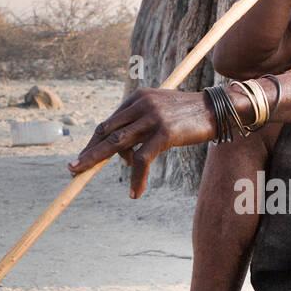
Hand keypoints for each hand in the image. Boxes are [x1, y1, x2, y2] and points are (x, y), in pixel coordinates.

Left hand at [69, 89, 216, 197]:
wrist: (218, 110)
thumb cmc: (189, 115)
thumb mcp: (161, 113)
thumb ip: (140, 126)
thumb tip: (123, 154)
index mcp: (138, 98)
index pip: (110, 121)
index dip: (95, 141)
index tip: (84, 156)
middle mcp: (142, 105)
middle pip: (106, 131)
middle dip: (88, 151)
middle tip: (73, 168)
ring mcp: (152, 118)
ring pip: (117, 145)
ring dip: (95, 161)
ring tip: (81, 174)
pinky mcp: (164, 133)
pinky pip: (142, 160)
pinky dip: (136, 178)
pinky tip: (134, 192)